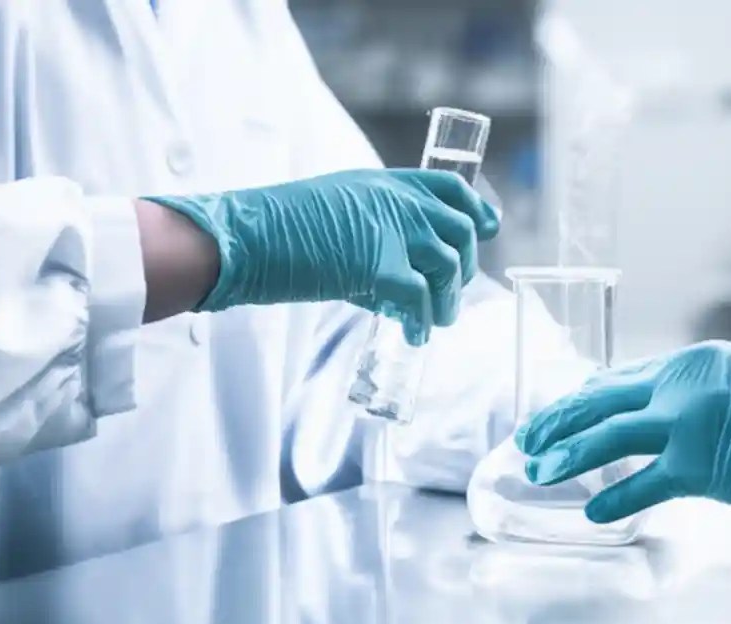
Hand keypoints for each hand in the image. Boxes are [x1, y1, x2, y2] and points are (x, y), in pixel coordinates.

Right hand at [146, 169, 499, 343]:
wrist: (244, 238)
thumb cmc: (275, 229)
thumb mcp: (333, 210)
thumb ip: (371, 227)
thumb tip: (394, 269)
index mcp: (385, 182)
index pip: (450, 188)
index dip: (475, 210)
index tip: (486, 229)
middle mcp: (397, 201)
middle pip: (460, 231)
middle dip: (464, 266)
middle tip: (449, 293)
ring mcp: (393, 232)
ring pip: (449, 267)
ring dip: (447, 299)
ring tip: (434, 320)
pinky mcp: (381, 267)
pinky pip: (421, 300)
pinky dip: (423, 322)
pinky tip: (415, 335)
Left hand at [514, 341, 730, 521]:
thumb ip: (698, 393)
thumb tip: (661, 415)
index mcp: (692, 361)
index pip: (618, 378)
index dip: (579, 399)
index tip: (555, 413)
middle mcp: (683, 383)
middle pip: (599, 400)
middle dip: (555, 422)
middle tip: (526, 440)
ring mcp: (691, 423)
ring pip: (607, 436)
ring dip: (566, 455)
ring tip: (538, 472)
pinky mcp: (705, 467)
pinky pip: (642, 484)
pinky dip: (612, 499)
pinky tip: (593, 513)